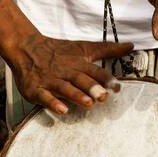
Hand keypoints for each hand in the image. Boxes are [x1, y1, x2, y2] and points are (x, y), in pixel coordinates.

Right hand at [8, 33, 131, 114]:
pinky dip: (52, 103)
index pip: (94, 71)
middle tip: (104, 97)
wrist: (26, 47)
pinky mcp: (35, 89)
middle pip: (80, 79)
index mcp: (78, 62)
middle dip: (92, 88)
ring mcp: (50, 80)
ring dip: (76, 95)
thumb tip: (130, 46)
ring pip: (64, 88)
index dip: (106, 78)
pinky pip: (44, 96)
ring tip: (88, 103)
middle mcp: (65, 70)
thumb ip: (107, 49)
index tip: (117, 87)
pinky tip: (61, 110)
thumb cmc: (59, 51)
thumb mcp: (83, 47)